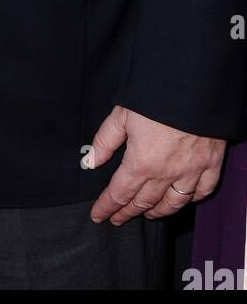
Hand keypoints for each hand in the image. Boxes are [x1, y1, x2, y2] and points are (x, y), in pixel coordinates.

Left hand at [86, 104, 224, 223]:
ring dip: (157, 211)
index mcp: (141, 162)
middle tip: (118, 219)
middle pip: (144, 202)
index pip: (119, 193)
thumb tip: (91, 162)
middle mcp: (166, 173)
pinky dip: (191, 199)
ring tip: (146, 214)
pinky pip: (202, 191)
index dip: (107, 206)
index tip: (98, 215)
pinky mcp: (211, 163)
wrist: (193, 84)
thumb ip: (105, 140)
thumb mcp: (121, 114)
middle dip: (127, 213)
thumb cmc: (154, 96)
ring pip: (173, 203)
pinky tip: (182, 200)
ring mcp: (191, 171)